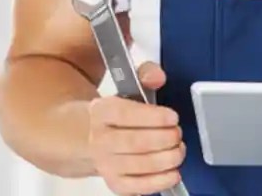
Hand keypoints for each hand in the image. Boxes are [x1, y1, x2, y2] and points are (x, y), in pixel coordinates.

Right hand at [87, 61, 185, 194]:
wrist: (82, 137)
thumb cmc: (113, 114)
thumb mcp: (125, 87)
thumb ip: (145, 75)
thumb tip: (158, 76)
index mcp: (101, 112)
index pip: (125, 115)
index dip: (153, 117)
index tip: (172, 117)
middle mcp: (100, 139)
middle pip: (135, 143)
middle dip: (164, 139)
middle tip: (178, 134)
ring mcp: (105, 163)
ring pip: (138, 165)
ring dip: (165, 160)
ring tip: (178, 150)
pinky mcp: (114, 182)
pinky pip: (135, 187)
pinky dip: (158, 182)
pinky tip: (173, 173)